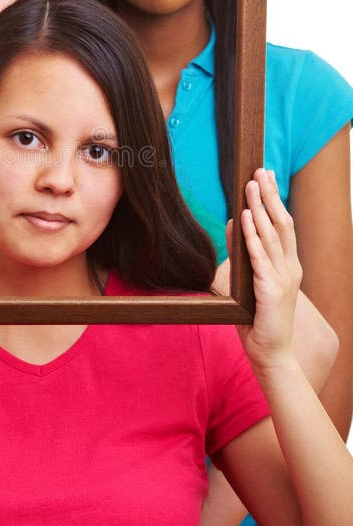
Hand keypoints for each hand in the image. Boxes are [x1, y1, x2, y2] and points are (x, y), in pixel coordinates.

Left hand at [234, 169, 302, 373]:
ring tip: (251, 185)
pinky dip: (252, 234)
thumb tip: (235, 223)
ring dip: (260, 207)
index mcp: (288, 266)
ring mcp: (283, 278)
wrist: (271, 354)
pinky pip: (259, 256)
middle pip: (282, 223)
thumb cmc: (259, 320)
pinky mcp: (271, 289)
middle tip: (260, 171)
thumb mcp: (251, 280)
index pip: (284, 225)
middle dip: (270, 195)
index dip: (276, 200)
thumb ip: (245, 253)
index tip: (267, 177)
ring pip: (271, 234)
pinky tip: (245, 216)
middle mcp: (290, 268)